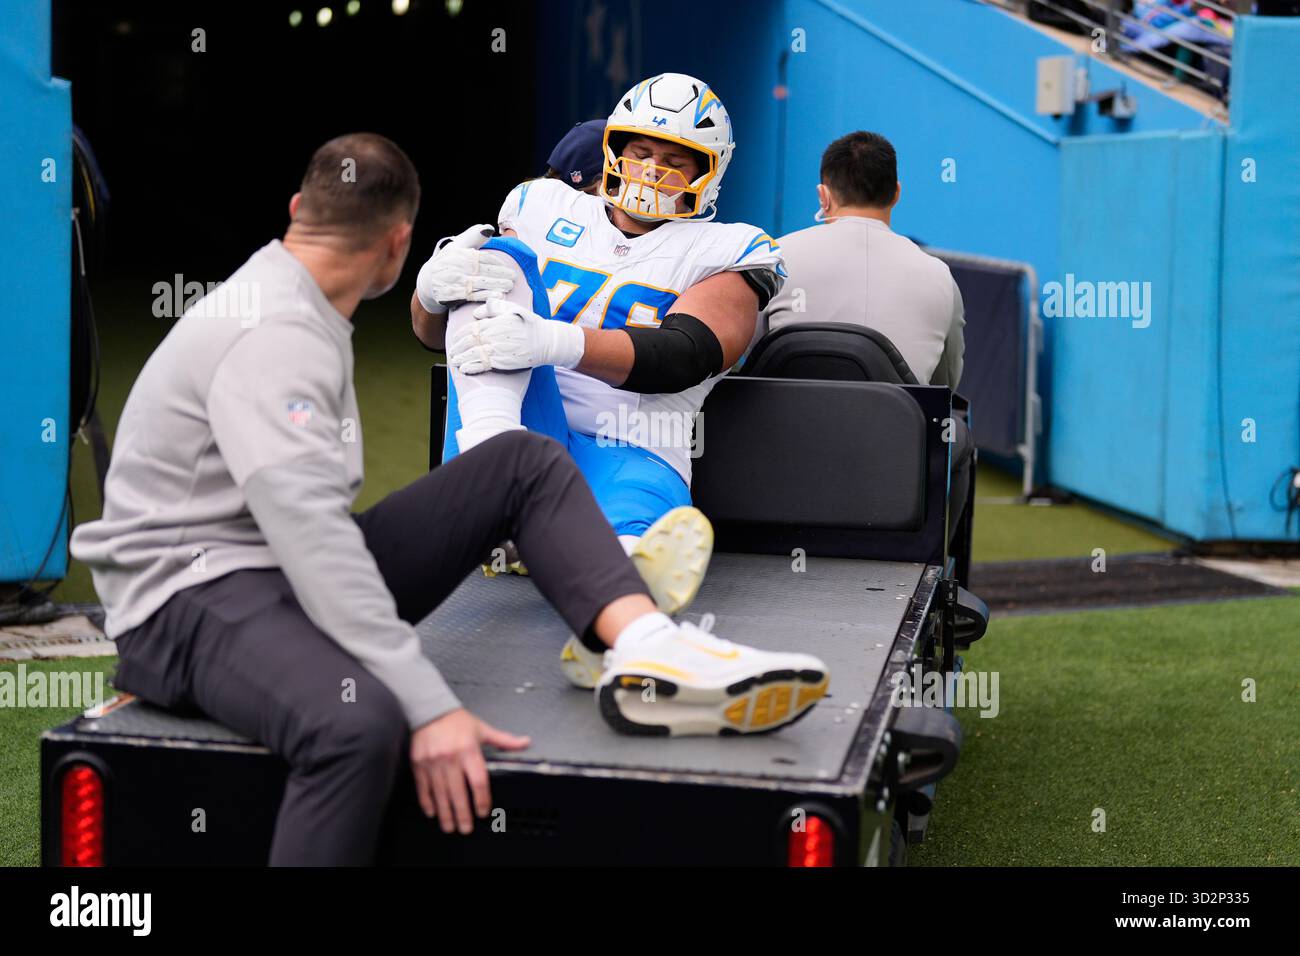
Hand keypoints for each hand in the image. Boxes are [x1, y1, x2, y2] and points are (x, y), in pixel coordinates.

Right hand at [410, 708, 529, 834]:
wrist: (429, 708)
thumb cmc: (456, 720)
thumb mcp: (482, 729)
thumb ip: (504, 740)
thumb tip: (525, 742)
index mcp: (469, 750)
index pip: (478, 781)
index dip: (482, 800)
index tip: (483, 812)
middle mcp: (451, 758)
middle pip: (458, 793)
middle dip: (462, 814)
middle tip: (465, 829)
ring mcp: (433, 762)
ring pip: (440, 794)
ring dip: (445, 813)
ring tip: (449, 827)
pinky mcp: (419, 764)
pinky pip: (423, 787)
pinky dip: (427, 802)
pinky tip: (432, 812)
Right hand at [415, 224, 515, 311]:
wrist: (427, 283)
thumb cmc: (447, 262)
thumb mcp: (457, 245)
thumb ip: (474, 236)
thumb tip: (490, 228)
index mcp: (458, 253)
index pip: (481, 257)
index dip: (497, 262)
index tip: (509, 266)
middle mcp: (455, 267)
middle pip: (482, 270)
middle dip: (500, 274)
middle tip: (514, 277)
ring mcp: (453, 281)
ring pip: (478, 283)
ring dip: (496, 285)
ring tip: (510, 286)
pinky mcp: (451, 295)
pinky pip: (471, 296)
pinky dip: (485, 296)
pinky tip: (498, 296)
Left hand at [447, 298, 585, 373]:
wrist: (546, 342)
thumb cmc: (530, 324)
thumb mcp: (513, 309)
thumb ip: (494, 308)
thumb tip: (476, 314)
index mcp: (496, 322)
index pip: (472, 328)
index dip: (461, 334)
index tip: (456, 338)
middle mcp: (495, 336)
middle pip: (470, 341)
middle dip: (458, 346)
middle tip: (452, 351)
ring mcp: (498, 350)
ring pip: (473, 354)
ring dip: (461, 357)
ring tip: (454, 361)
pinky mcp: (503, 363)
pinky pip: (483, 365)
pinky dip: (471, 367)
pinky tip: (464, 369)